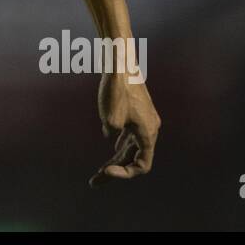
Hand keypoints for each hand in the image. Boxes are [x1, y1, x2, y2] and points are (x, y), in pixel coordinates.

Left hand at [90, 71, 159, 185]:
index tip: (104, 171)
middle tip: (94, 183)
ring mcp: (144, 120)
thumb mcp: (109, 118)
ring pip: (131, 147)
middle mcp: (149, 128)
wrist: (120, 61)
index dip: (124, 173)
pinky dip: (120, 145)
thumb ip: (111, 132)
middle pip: (134, 159)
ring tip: (99, 172)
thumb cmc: (115, 89)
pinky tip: (113, 149)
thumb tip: (110, 134)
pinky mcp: (137, 112)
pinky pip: (130, 135)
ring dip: (116, 160)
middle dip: (115, 172)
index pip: (141, 165)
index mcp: (148, 133)